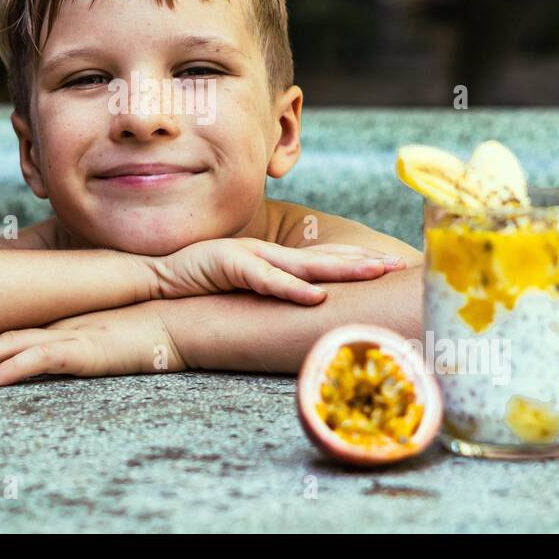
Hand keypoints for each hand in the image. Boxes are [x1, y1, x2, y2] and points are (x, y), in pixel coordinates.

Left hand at [0, 304, 186, 385]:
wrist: (177, 320)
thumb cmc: (138, 326)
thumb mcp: (92, 331)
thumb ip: (64, 336)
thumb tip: (36, 348)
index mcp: (50, 320)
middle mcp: (51, 324)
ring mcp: (66, 334)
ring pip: (7, 346)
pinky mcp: (85, 348)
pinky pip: (42, 358)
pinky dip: (14, 368)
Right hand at [150, 237, 403, 304]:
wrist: (156, 276)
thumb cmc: (200, 283)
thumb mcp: (244, 286)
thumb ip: (270, 290)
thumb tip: (302, 306)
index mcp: (275, 258)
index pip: (325, 257)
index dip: (360, 259)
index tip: (394, 265)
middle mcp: (270, 252)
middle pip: (326, 255)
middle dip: (366, 259)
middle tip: (402, 264)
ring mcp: (252, 256)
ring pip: (306, 263)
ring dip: (343, 268)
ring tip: (375, 272)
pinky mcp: (231, 265)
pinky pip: (267, 280)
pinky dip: (292, 288)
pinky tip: (317, 296)